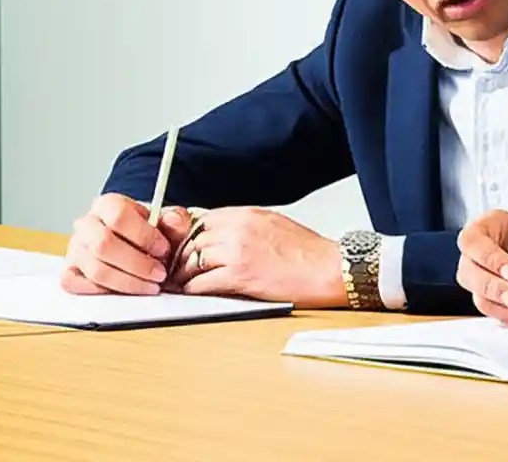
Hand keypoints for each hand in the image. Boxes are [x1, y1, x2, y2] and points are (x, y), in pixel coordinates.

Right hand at [61, 193, 192, 294]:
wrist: (133, 243)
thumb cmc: (148, 232)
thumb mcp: (166, 222)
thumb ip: (175, 221)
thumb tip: (174, 220)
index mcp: (108, 205)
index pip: (118, 216)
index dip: (143, 235)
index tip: (163, 250)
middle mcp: (87, 225)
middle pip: (103, 245)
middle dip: (137, 264)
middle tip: (160, 274)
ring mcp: (75, 249)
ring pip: (94, 269)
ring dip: (127, 282)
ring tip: (150, 286)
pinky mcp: (70, 270)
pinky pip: (74, 283)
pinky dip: (99, 291)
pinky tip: (123, 292)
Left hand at [171, 206, 345, 307]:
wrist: (328, 269)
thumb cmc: (309, 252)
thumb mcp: (275, 224)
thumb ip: (247, 226)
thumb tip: (226, 236)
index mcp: (248, 214)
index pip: (204, 220)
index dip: (191, 236)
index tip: (187, 248)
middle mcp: (239, 228)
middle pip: (194, 239)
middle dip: (184, 255)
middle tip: (179, 268)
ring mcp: (237, 250)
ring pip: (192, 260)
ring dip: (184, 273)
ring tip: (184, 282)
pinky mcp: (239, 274)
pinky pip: (201, 282)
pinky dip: (192, 289)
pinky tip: (194, 293)